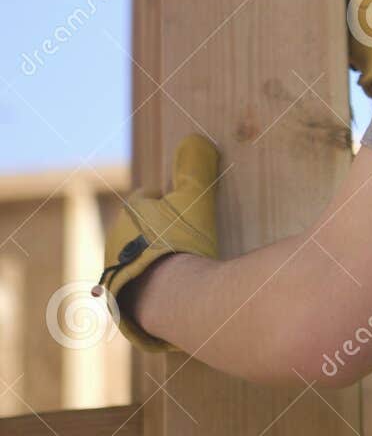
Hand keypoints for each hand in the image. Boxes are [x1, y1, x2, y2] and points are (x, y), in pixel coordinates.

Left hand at [94, 134, 220, 352]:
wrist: (169, 295)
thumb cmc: (182, 242)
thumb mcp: (194, 199)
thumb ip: (194, 169)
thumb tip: (195, 138)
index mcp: (130, 210)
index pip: (145, 195)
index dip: (164, 198)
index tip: (180, 207)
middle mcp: (114, 238)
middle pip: (136, 226)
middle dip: (153, 229)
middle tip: (179, 237)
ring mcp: (113, 270)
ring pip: (131, 255)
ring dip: (147, 257)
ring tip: (172, 267)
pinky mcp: (116, 297)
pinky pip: (132, 285)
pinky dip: (144, 284)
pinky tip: (164, 290)